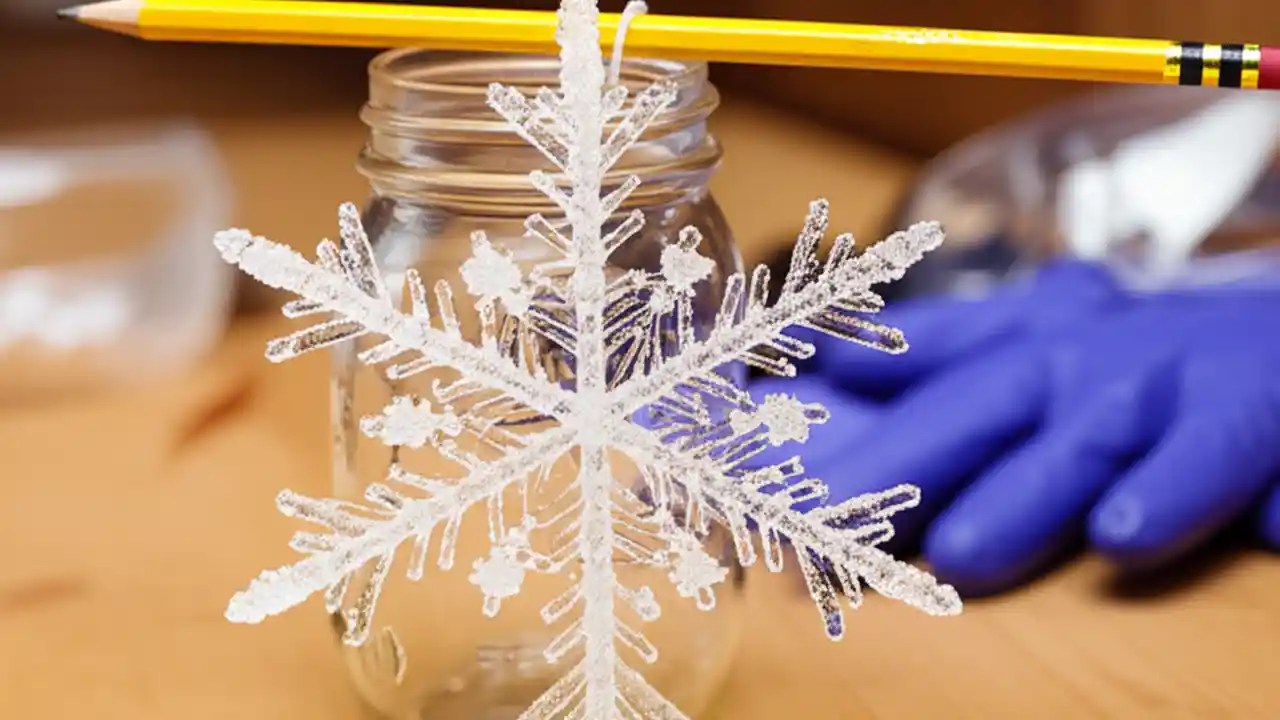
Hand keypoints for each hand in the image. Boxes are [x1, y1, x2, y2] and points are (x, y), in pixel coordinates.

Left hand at [753, 261, 1279, 594]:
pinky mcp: (1253, 413)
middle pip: (975, 406)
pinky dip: (1171, 490)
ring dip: (1020, 492)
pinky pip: (1212, 455)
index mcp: (1030, 336)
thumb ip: (952, 350)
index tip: (746, 407)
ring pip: (1082, 436)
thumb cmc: (1156, 355)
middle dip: (895, 464)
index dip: (830, 379)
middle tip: (820, 526)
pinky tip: (1125, 540)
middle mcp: (1081, 352)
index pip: (920, 355)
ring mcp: (1164, 379)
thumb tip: (833, 358)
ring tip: (963, 557)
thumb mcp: (1050, 340)